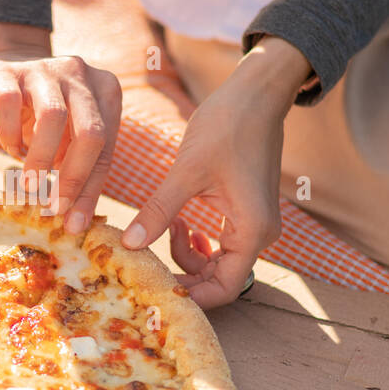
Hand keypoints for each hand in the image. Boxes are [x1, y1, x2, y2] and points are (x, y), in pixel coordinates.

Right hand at [0, 22, 120, 233]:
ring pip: (52, 116)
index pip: (105, 148)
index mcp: (105, 92)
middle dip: (73, 178)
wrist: (0, 73)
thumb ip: (77, 166)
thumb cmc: (40, 116)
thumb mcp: (68, 138)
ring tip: (29, 184)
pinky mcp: (8, 72)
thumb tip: (75, 221)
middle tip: (54, 209)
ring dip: (40, 158)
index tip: (74, 224)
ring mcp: (44, 69)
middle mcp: (80, 75)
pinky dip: (9, 134)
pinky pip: (9, 103)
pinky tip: (10, 148)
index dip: (90, 190)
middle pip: (90, 132)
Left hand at [122, 37, 310, 306]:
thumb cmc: (228, 126)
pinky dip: (194, 240)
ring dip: (185, 255)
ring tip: (162, 226)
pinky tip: (175, 220)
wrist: (256, 93)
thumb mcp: (187, 172)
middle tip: (145, 259)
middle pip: (219, 280)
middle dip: (182, 275)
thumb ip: (158, 212)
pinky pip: (218, 243)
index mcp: (252, 230)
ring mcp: (253, 224)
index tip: (153, 286)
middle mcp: (259, 234)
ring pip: (216, 263)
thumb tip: (129, 245)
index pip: (224, 289)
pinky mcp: (244, 212)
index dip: (189, 296)